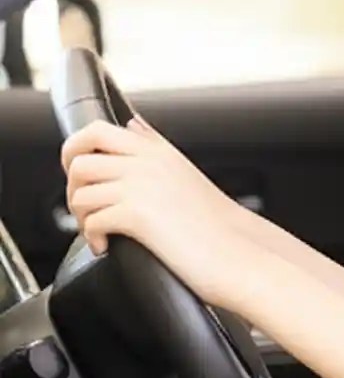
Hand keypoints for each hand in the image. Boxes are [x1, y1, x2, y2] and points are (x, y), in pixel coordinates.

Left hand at [60, 118, 258, 309]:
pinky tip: (107, 248)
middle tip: (86, 207)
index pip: (97, 130)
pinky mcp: (136, 215)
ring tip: (98, 231)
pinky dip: (92, 238)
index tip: (83, 175)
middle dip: (72, 185)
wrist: (238, 253)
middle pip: (79, 158)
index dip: (77, 150)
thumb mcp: (184, 171)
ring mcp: (141, 187)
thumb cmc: (217, 223)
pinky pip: (91, 221)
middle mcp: (147, 162)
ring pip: (79, 191)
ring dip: (80, 216)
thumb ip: (154, 145)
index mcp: (158, 150)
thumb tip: (134, 124)